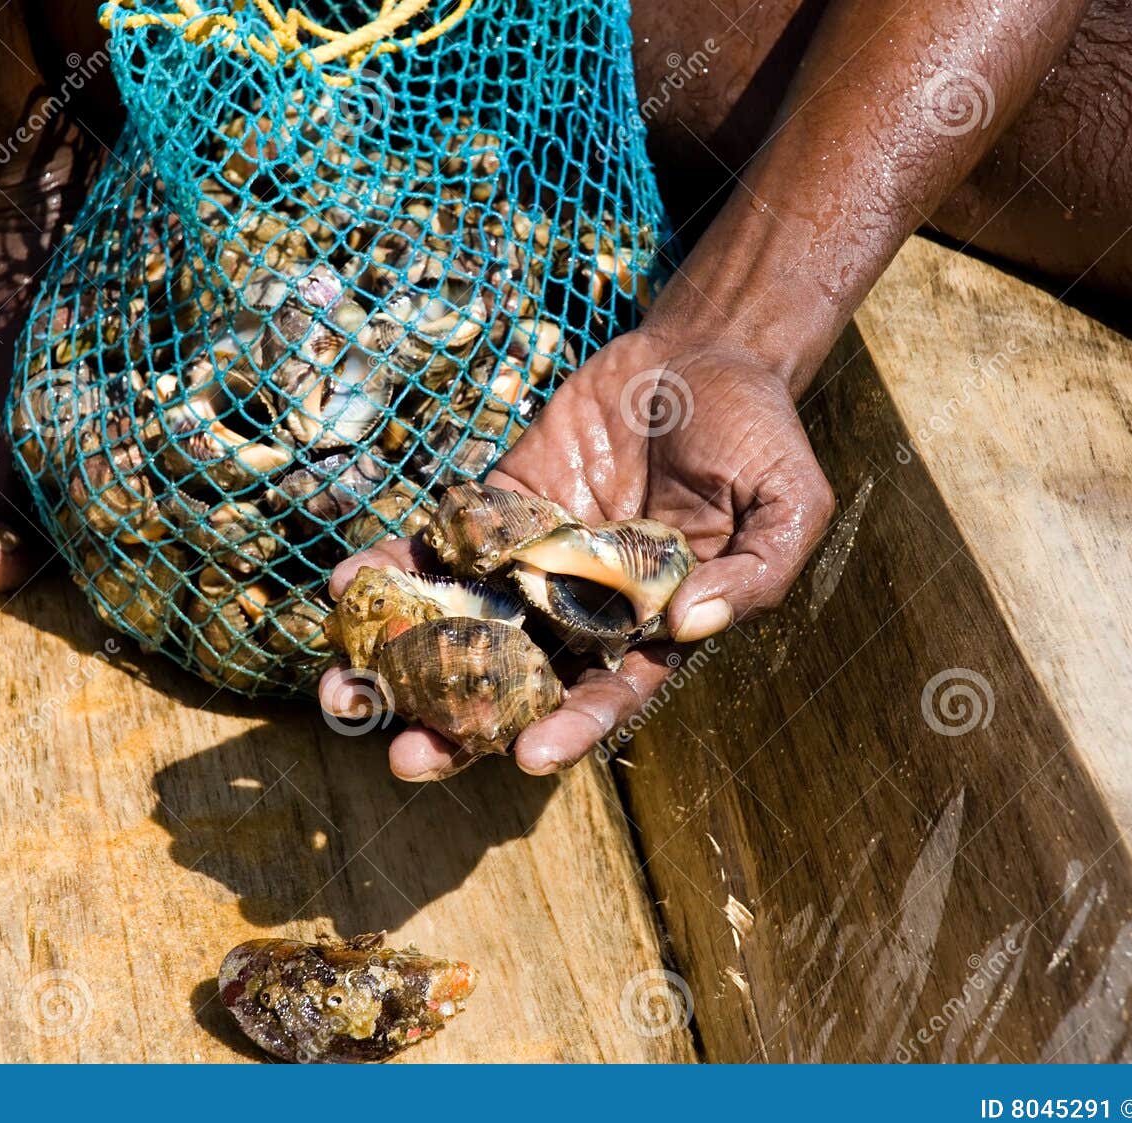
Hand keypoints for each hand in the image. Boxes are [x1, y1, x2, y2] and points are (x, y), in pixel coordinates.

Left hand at [318, 324, 835, 779]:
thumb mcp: (787, 508)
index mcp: (651, 630)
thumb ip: (752, 576)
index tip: (525, 758)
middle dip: (458, 728)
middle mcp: (582, 610)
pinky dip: (392, 567)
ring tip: (343, 693)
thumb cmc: (757, 441)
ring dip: (401, 664)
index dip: (569, 730)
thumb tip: (690, 628)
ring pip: (460, 628)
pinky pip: (438, 547)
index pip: (605, 696)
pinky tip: (347, 586)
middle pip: (513, 685)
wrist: (704, 355)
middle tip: (405, 758)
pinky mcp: (496, 508)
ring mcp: (532, 561)